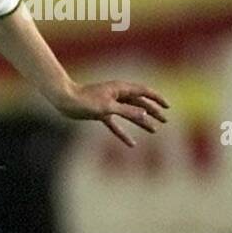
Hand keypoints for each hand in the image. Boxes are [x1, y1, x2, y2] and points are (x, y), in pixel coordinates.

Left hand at [54, 80, 168, 146]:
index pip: (144, 92)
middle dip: (152, 111)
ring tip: (153, 130)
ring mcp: (109, 103)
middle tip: (164, 121)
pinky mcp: (101, 113)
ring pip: (129, 113)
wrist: (64, 100)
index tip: (167, 107)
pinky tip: (131, 144)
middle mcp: (117, 94)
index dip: (157, 99)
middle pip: (139, 103)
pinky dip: (123, 133)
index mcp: (120, 88)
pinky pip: (116, 124)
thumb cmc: (84, 101)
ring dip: (141, 122)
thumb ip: (126, 111)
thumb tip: (144, 114)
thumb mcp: (107, 107)